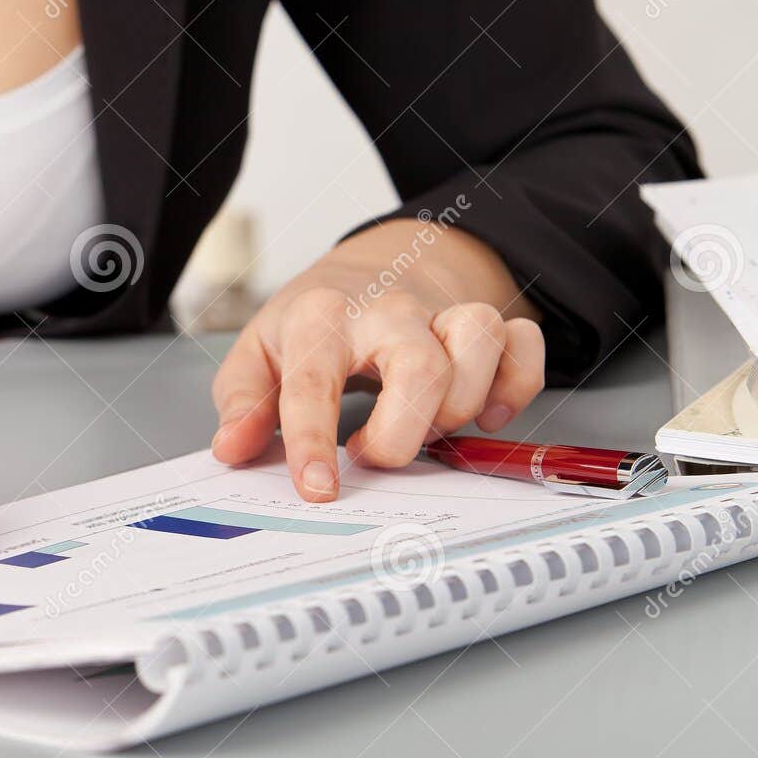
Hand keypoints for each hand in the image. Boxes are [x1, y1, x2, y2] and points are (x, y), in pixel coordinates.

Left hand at [210, 221, 544, 501]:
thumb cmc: (312, 323)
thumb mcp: (258, 355)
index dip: (314, 441)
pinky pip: (525, 346)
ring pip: (479, 346)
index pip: (316, 382)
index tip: (318, 489)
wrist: (370, 269)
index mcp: (320, 317)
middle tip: (369, 452)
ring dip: (459, 405)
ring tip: (421, 424)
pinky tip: (486, 412)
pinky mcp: (489, 319)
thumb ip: (242, 403)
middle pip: (421, 370)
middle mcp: (387, 310)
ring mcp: (442, 312)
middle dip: (401, 434)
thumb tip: (233, 448)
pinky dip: (516, 385)